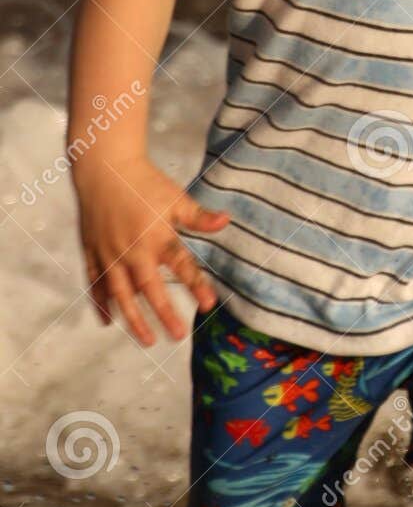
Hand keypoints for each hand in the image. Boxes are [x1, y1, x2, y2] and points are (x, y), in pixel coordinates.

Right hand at [74, 156, 230, 346]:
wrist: (104, 167)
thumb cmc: (145, 183)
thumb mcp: (177, 198)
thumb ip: (199, 217)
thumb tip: (227, 221)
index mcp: (156, 237)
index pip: (180, 266)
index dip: (196, 286)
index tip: (209, 305)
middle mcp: (132, 250)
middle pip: (149, 289)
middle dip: (164, 314)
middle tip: (178, 336)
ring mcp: (109, 253)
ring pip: (120, 294)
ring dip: (133, 318)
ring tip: (147, 340)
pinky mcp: (92, 252)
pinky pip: (95, 283)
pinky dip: (100, 303)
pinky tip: (107, 322)